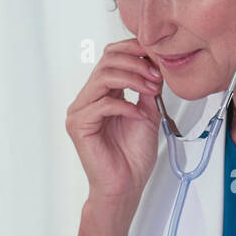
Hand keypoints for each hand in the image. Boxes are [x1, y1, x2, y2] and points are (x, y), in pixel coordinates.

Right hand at [65, 37, 162, 200]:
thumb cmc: (132, 157)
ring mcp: (80, 112)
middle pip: (106, 61)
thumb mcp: (147, 112)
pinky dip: (125, 105)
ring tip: (150, 90)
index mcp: (101, 94)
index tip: (155, 55)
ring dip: (132, 78)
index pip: (111, 57)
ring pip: (103, 77)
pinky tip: (138, 115)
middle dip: (136, 63)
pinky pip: (102, 104)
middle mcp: (87, 100)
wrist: (126, 185)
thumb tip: (154, 63)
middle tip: (155, 75)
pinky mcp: (79, 126)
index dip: (132, 49)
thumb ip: (146, 88)